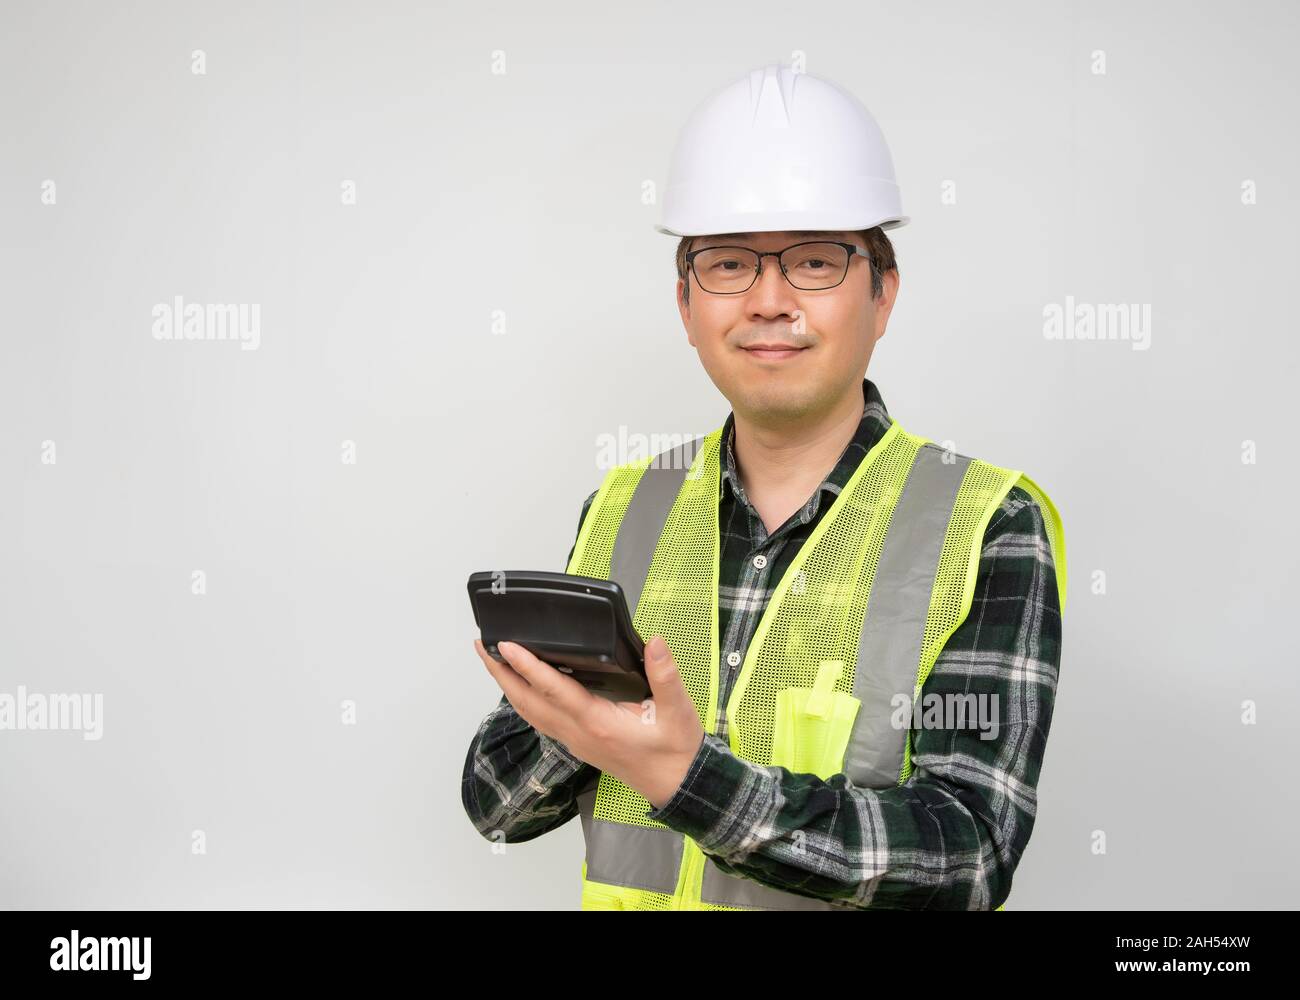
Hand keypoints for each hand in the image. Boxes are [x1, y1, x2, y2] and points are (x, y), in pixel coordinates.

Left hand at [473, 635, 704, 809]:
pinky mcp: (578, 744)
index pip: (554, 690)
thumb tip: (655, 642)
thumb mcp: (678, 712)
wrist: (678, 786)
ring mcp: (575, 742)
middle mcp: (578, 734)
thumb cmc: (675, 751)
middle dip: (501, 674)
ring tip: (493, 661)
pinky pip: (541, 720)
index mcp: (598, 723)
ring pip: (530, 713)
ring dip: (508, 686)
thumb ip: (665, 675)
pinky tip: (521, 687)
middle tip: (482, 646)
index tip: (506, 646)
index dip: (528, 666)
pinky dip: (524, 700)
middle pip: (528, 702)